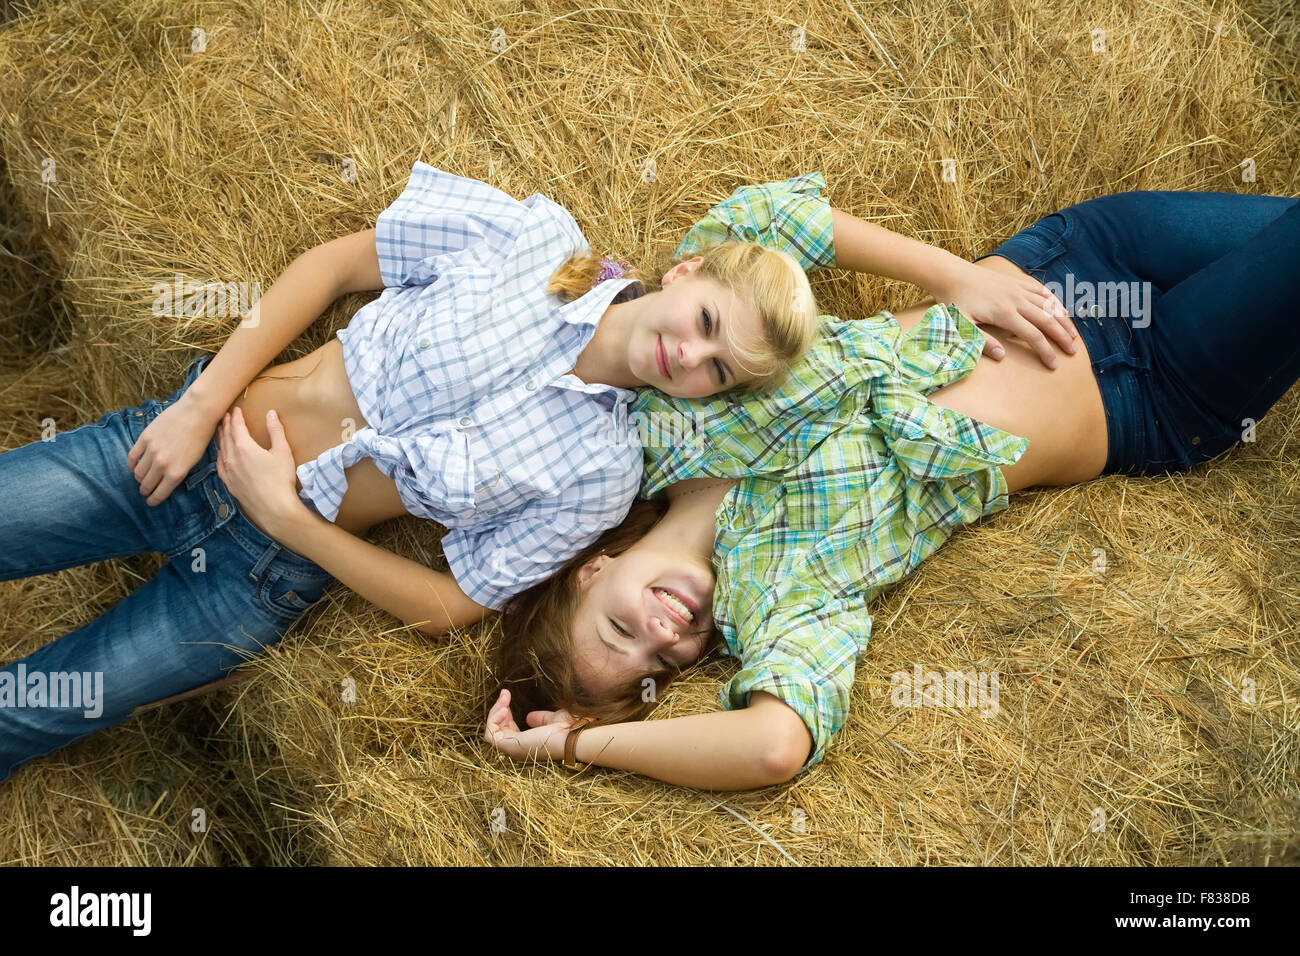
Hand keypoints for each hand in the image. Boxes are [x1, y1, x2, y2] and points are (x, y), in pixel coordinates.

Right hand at [127, 395, 219, 505]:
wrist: (197, 412)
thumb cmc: (201, 436)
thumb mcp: (194, 460)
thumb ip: (179, 472)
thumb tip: (166, 481)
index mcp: (177, 472)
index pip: (160, 493)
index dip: (153, 500)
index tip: (150, 502)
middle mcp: (162, 464)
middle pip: (146, 484)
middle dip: (145, 490)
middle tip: (144, 491)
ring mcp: (152, 451)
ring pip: (138, 472)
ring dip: (138, 478)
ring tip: (141, 478)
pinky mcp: (144, 438)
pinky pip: (132, 456)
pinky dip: (132, 464)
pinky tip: (134, 466)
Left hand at [215, 405, 305, 538]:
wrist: (273, 508)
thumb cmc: (280, 479)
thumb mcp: (282, 451)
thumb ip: (275, 431)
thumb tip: (271, 413)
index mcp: (244, 447)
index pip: (237, 427)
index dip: (236, 417)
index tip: (236, 409)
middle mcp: (232, 458)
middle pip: (226, 437)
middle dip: (226, 425)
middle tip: (225, 416)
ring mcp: (228, 472)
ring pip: (221, 450)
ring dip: (221, 439)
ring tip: (221, 432)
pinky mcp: (229, 483)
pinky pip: (220, 466)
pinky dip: (219, 456)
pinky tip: (221, 455)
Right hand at [484, 689, 578, 761]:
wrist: (572, 736)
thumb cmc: (568, 730)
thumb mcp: (551, 720)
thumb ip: (540, 719)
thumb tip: (530, 717)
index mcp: (527, 745)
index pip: (507, 731)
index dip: (505, 714)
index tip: (509, 697)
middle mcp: (517, 750)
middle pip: (497, 730)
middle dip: (498, 709)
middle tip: (505, 693)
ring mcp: (512, 750)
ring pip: (492, 731)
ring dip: (495, 712)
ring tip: (504, 698)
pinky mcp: (509, 746)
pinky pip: (491, 733)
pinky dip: (494, 719)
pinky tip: (504, 707)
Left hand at [932, 261, 1077, 368]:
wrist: (952, 273)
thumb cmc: (954, 301)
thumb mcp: (961, 325)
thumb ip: (981, 341)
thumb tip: (1002, 356)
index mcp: (1004, 313)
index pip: (1033, 336)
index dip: (1045, 351)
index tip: (1054, 365)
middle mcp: (1016, 299)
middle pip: (1047, 320)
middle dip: (1062, 337)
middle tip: (1073, 352)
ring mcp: (1018, 288)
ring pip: (1048, 305)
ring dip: (1063, 320)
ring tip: (1074, 335)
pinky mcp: (1016, 281)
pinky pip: (1041, 290)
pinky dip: (1054, 301)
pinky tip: (1061, 310)